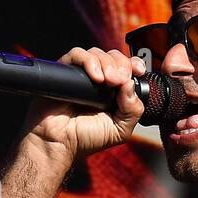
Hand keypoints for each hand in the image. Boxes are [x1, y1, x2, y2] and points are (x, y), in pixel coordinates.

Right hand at [20, 47, 146, 161]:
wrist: (59, 144)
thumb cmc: (86, 138)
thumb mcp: (120, 129)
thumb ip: (133, 110)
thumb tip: (131, 84)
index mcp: (114, 90)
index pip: (127, 67)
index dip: (134, 64)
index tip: (138, 70)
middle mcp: (98, 79)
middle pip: (113, 56)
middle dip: (121, 65)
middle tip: (120, 81)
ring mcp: (81, 74)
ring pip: (97, 53)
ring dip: (107, 63)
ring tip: (108, 81)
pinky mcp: (64, 70)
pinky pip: (76, 54)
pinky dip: (89, 61)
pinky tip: (96, 78)